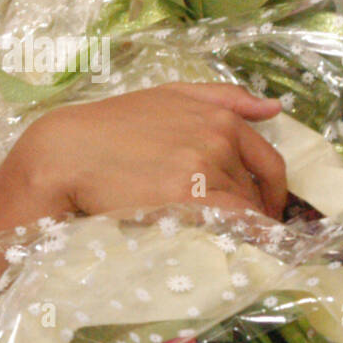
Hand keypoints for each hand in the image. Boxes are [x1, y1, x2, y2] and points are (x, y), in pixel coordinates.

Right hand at [7, 82, 287, 221]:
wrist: (68, 151)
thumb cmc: (114, 124)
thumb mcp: (171, 95)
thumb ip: (226, 98)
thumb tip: (274, 108)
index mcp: (222, 118)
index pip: (270, 163)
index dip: (273, 192)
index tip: (266, 209)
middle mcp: (220, 141)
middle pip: (255, 191)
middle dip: (252, 212)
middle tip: (238, 232)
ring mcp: (205, 169)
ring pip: (243, 210)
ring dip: (239, 228)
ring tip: (221, 240)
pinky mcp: (188, 197)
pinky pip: (232, 224)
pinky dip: (238, 237)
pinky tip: (227, 247)